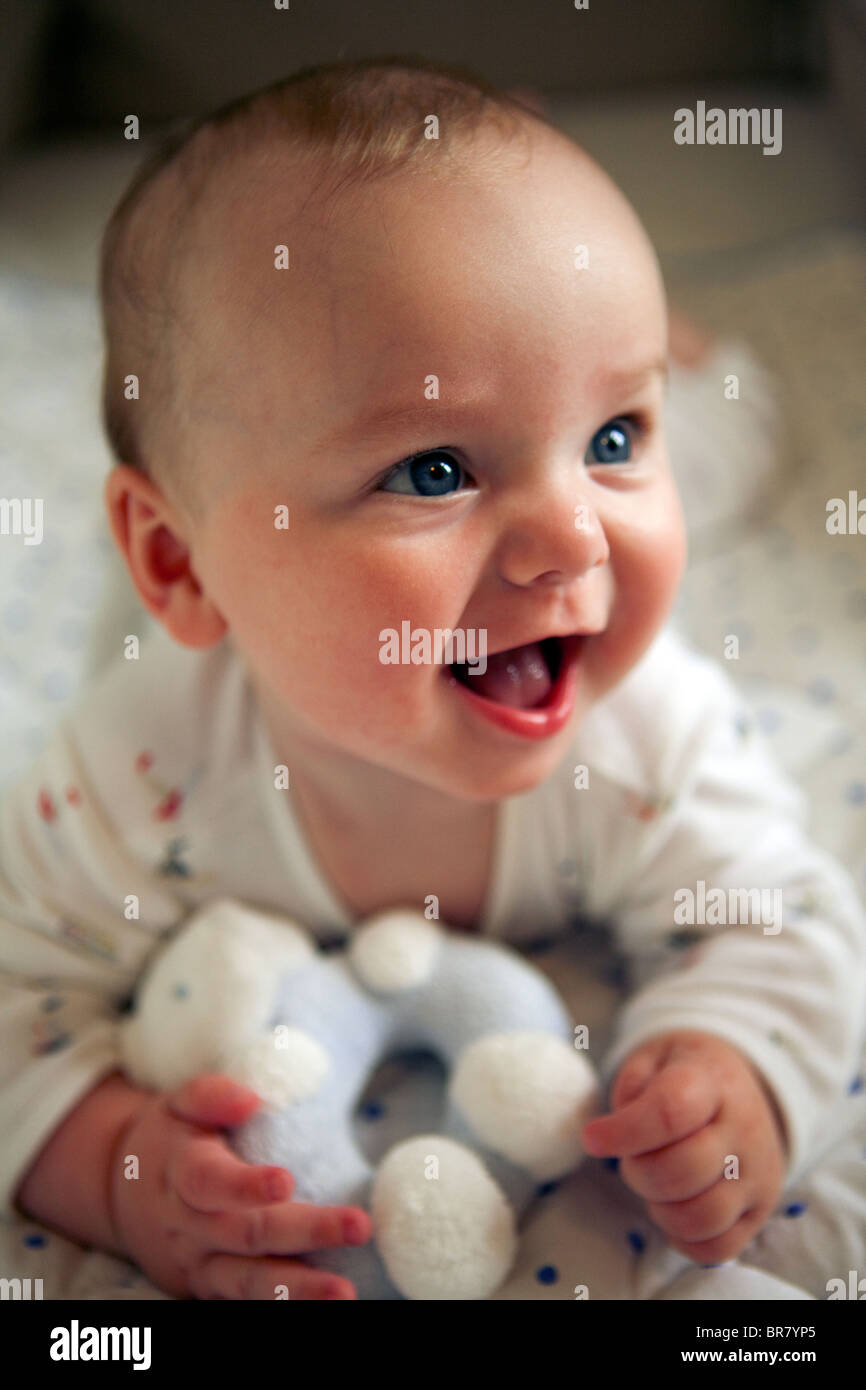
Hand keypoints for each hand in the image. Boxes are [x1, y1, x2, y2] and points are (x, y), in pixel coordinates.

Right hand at [107, 1073, 371, 1298]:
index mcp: (179, 1172)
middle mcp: (187, 1225)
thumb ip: (212, 1095)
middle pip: (246, 1234)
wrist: (122, 1193)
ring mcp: (197, 1263)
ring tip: (343, 1293)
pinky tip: (322, 1303)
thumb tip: (251, 1100)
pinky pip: (245, 1300)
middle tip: (358, 1226)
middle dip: (305, 1232)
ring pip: (247, 1282)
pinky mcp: (208, 1287)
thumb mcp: (179, 1104)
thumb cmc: (170, 1138)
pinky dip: (283, 1305)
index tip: (286, 1180)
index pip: (208, 1182)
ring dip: (298, 1290)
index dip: (244, 1185)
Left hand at [580, 1030, 787, 1263]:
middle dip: (638, 1171)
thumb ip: (632, 1085)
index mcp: (714, 1081)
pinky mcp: (760, 1210)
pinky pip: (718, 1247)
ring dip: (661, 1208)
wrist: (741, 1087)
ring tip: (655, 1183)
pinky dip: (684, 1238)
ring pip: (701, 1217)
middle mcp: (745, 1129)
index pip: (670, 1112)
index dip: (624, 1132)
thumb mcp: (654, 1057)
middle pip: (682, 1171)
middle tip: (632, 1158)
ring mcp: (758, 1174)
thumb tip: (618, 1131)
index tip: (592, 1138)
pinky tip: (674, 1207)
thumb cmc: (685, 1074)